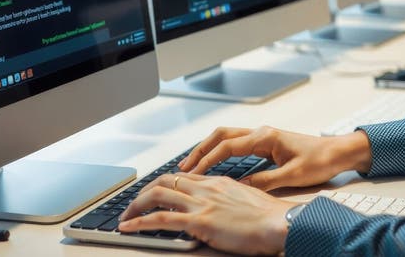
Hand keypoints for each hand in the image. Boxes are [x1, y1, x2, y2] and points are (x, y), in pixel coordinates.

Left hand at [118, 173, 292, 254]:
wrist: (279, 223)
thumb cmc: (270, 217)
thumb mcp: (247, 200)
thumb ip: (229, 200)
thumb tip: (221, 209)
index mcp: (218, 182)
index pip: (184, 177)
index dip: (164, 183)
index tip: (154, 192)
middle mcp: (206, 188)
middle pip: (165, 180)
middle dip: (144, 192)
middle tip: (134, 204)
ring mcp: (201, 203)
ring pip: (157, 195)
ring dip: (135, 206)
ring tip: (124, 217)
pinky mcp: (199, 221)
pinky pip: (160, 219)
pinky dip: (138, 222)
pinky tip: (127, 228)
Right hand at [178, 126, 371, 190]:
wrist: (339, 152)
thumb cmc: (320, 160)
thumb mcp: (292, 175)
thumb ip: (264, 181)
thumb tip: (239, 188)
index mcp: (265, 137)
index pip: (227, 146)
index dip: (207, 159)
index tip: (193, 173)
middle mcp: (261, 133)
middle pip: (221, 135)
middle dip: (200, 150)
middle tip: (183, 167)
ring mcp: (263, 136)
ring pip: (227, 137)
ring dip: (208, 149)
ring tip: (192, 165)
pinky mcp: (266, 143)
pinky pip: (236, 143)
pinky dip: (221, 152)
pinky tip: (215, 165)